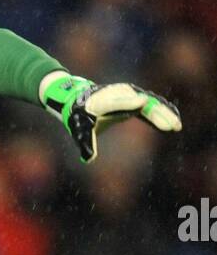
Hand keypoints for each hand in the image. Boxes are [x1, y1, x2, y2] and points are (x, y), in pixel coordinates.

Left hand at [40, 72, 181, 162]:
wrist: (80, 99)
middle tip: (170, 125)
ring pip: (151, 103)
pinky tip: (175, 122)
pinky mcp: (137, 100)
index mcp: (102, 101)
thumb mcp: (79, 130)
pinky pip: (153, 106)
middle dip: (156, 112)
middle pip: (141, 102)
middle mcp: (119, 95)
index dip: (128, 102)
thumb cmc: (79, 117)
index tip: (142, 102)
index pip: (117, 101)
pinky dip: (164, 112)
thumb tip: (88, 159)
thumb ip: (86, 143)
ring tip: (176, 126)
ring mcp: (130, 95)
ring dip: (164, 113)